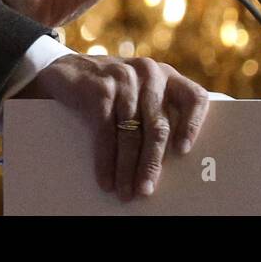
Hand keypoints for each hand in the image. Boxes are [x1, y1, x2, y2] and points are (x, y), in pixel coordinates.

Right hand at [19, 54, 209, 199]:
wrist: (65, 70)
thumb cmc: (110, 90)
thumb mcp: (138, 92)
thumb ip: (155, 112)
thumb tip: (169, 163)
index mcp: (166, 76)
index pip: (194, 97)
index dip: (193, 125)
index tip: (184, 152)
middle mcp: (149, 74)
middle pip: (158, 126)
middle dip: (152, 163)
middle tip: (146, 189)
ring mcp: (124, 79)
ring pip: (131, 133)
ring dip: (127, 168)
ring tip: (125, 191)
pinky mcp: (100, 89)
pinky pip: (106, 132)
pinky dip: (106, 160)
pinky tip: (106, 178)